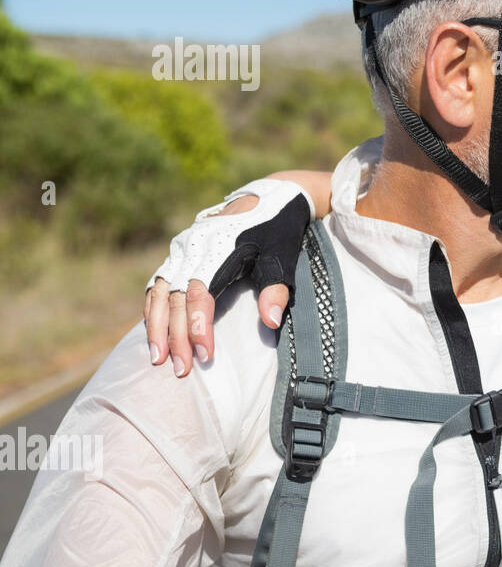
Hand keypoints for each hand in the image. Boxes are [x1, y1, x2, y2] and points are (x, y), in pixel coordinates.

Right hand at [144, 179, 313, 375]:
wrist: (271, 198)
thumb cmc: (279, 232)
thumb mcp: (284, 257)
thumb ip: (277, 289)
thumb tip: (271, 322)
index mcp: (218, 247)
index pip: (199, 294)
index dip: (199, 326)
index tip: (206, 355)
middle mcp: (192, 246)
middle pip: (175, 297)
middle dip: (175, 335)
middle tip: (181, 369)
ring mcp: (181, 248)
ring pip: (158, 291)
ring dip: (155, 325)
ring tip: (157, 358)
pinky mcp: (179, 252)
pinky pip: (158, 283)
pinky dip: (153, 308)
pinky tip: (154, 332)